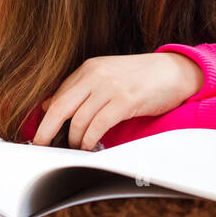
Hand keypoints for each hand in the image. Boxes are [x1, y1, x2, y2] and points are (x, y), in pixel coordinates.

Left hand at [32, 52, 203, 150]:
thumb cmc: (143, 76)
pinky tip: (90, 146)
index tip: (40, 135)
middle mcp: (96, 75)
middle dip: (46, 131)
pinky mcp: (126, 101)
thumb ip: (81, 87)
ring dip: (74, 140)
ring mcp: (111, 87)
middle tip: (41, 147)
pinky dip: (90, 140)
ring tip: (76, 148)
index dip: (44, 118)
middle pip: (60, 107)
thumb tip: (50, 104)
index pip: (58, 95)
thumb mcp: (108, 74)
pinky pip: (98, 125)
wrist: (176, 71)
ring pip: (79, 119)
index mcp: (89, 68)